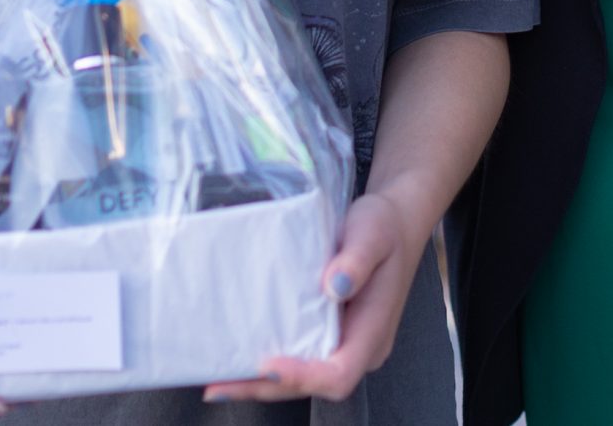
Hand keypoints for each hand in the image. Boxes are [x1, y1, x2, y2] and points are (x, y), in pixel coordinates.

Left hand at [201, 192, 422, 404]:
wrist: (394, 224)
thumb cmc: (385, 228)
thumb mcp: (373, 233)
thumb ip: (357, 259)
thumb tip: (335, 285)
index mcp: (374, 331)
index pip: (340, 373)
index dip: (303, 377)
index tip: (268, 364)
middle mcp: (360, 347)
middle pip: (313, 386)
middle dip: (267, 387)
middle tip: (221, 384)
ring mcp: (344, 344)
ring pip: (302, 378)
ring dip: (261, 383)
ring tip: (218, 379)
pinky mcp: (328, 335)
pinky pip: (299, 358)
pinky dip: (267, 366)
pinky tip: (237, 359)